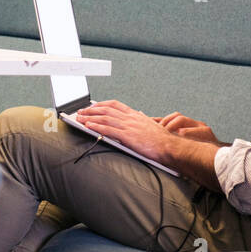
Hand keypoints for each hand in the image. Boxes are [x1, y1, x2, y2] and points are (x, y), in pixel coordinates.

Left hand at [76, 100, 205, 165]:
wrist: (170, 147)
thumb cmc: (162, 140)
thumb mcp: (151, 125)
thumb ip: (142, 120)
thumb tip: (139, 115)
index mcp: (135, 115)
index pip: (114, 105)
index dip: (101, 104)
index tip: (93, 106)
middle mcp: (131, 118)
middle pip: (106, 110)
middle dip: (91, 110)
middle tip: (81, 112)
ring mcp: (129, 126)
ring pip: (105, 118)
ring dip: (90, 118)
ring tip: (80, 119)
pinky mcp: (128, 136)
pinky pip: (109, 130)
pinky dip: (97, 127)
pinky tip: (89, 126)